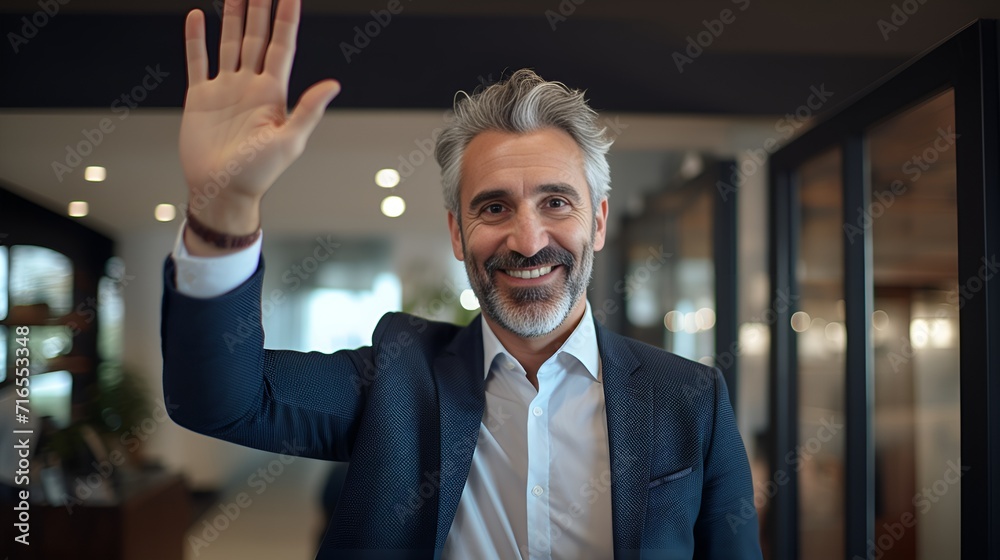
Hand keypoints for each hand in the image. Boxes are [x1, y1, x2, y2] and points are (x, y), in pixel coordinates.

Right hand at [180, 0, 339, 236]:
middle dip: (260, 8)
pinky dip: (196, 39)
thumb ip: (308, 111)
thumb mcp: (289, 142)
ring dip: (233, 17)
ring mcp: (225, 89)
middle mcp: (250, 86)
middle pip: (257, 37)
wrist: (222, 191)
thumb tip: (334, 84)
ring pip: (230, 43)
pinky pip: (198, 61)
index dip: (286, 19)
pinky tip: (197, 16)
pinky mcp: (201, 97)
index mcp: (273, 93)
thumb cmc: (259, 173)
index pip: (281, 46)